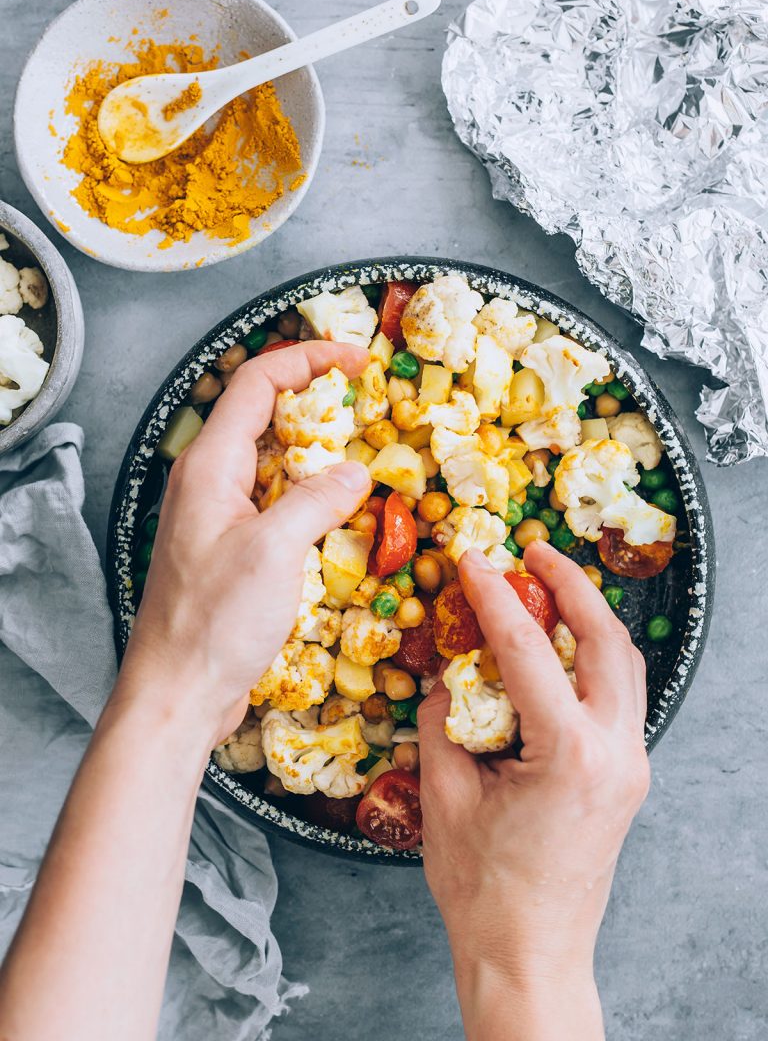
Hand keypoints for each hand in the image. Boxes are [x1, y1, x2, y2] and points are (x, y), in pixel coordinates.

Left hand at [118, 341, 370, 747]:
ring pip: (272, 462)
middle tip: (369, 407)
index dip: (309, 360)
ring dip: (317, 453)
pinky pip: (274, 504)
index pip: (257, 383)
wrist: (177, 693)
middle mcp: (209, 482)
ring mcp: (218, 517)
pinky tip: (341, 514)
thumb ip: (317, 501)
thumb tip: (356, 471)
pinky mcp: (231, 550)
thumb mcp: (274, 552)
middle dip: (317, 402)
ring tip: (366, 456)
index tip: (359, 360)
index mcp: (209, 466)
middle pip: (263, 416)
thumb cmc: (214, 622)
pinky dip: (310, 496)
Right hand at [418, 540, 649, 1040]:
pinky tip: (560, 648)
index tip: (472, 560)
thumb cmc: (482, 888)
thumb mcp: (445, 796)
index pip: (529, 651)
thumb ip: (442, 723)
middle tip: (533, 550)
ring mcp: (630, 765)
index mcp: (569, 755)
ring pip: (625, 665)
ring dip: (589, 618)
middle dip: (571, 585)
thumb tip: (444, 676)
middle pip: (606, 641)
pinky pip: (619, 697)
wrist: (530, 954)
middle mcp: (615, 752)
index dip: (495, 597)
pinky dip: (593, 659)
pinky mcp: (627, 776)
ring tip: (549, 585)